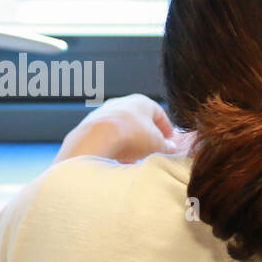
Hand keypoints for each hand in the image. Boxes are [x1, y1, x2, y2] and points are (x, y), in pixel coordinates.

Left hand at [55, 94, 173, 164]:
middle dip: (146, 138)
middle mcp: (121, 103)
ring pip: (122, 129)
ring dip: (129, 144)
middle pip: (139, 121)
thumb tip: (171, 148)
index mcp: (141, 101)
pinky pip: (107, 137)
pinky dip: (114, 147)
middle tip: (152, 151)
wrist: (97, 140)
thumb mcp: (158, 144)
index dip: (166, 129)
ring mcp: (103, 113)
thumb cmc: (131, 136)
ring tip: (134, 159)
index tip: (169, 140)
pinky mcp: (90, 125)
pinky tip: (117, 160)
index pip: (159, 113)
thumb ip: (167, 146)